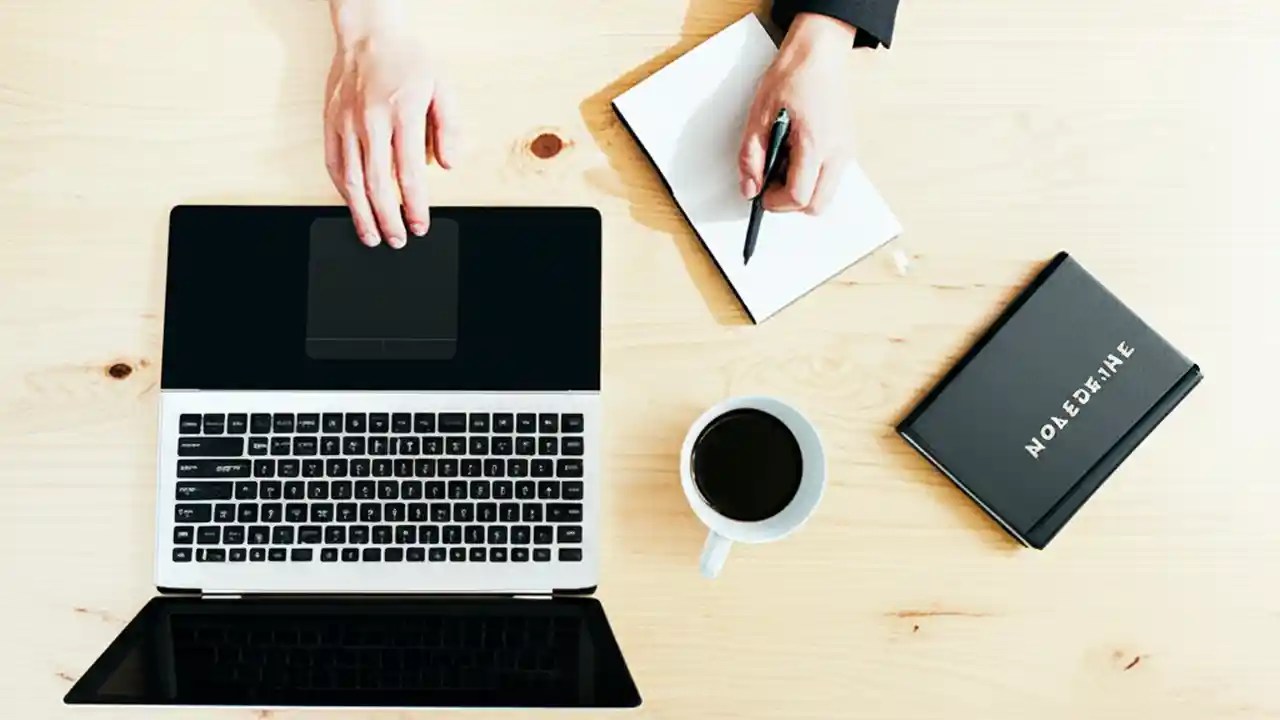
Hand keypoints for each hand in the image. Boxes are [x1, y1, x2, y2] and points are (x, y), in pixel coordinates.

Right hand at [324, 0, 458, 247]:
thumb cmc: (408, 60)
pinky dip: (342, 190)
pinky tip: (352, 206)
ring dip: (361, 213)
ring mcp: (346, 122)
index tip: (420, 226)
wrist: (368, 33)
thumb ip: (449, 128)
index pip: (408, 173)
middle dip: (388, 219)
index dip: (415, 206)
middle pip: (377, 184)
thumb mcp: (443, 87)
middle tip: (397, 240)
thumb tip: (449, 165)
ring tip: (371, 236)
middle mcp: (370, 121)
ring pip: (351, 179)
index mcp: (402, 114)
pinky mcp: (330, 122)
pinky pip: (333, 163)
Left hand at [739, 13, 856, 215]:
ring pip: (825, 194)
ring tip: (784, 162)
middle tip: (771, 183)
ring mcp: (846, 150)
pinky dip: (811, 176)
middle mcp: (838, 151)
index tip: (760, 193)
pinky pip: (830, 177)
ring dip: (802, 189)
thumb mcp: (759, 115)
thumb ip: (751, 156)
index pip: (799, 196)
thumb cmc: (794, 75)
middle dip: (791, 202)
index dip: (775, 201)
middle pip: (817, 205)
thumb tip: (749, 188)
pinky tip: (797, 154)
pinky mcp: (847, 146)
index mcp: (816, 143)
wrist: (819, 53)